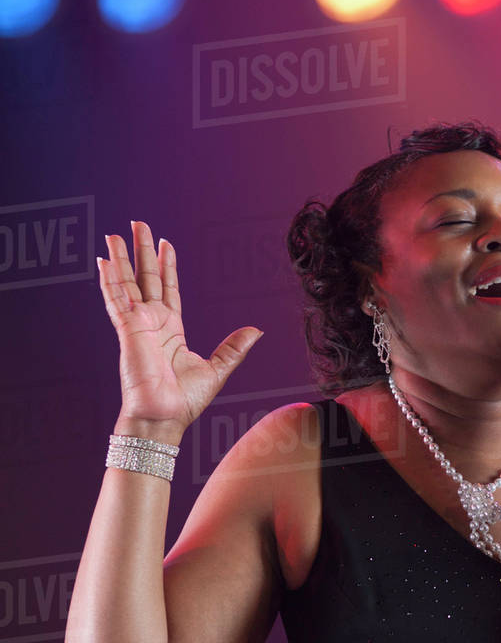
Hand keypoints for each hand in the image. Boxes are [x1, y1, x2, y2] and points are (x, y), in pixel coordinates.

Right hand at [99, 221, 262, 444]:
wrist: (164, 417)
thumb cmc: (184, 401)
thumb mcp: (216, 369)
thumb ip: (233, 347)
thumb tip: (257, 330)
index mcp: (172, 330)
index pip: (167, 289)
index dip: (167, 265)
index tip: (166, 243)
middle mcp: (152, 323)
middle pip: (146, 278)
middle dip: (143, 251)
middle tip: (137, 224)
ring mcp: (137, 325)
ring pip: (127, 284)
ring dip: (120, 259)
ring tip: (114, 235)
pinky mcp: (127, 330)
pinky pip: (116, 300)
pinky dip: (109, 280)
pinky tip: (102, 261)